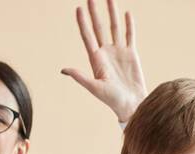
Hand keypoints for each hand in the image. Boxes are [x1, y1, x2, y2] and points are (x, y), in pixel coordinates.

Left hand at [62, 0, 146, 124]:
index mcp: (95, 59)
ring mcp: (118, 51)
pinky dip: (129, 25)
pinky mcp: (131, 53)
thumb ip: (80, 77)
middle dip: (95, 12)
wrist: (131, 104)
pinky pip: (129, 35)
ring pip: (114, 27)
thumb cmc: (111, 99)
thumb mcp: (94, 87)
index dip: (82, 22)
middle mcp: (105, 52)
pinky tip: (127, 13)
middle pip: (99, 27)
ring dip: (112, 13)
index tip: (78, 8)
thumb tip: (64, 70)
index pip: (87, 36)